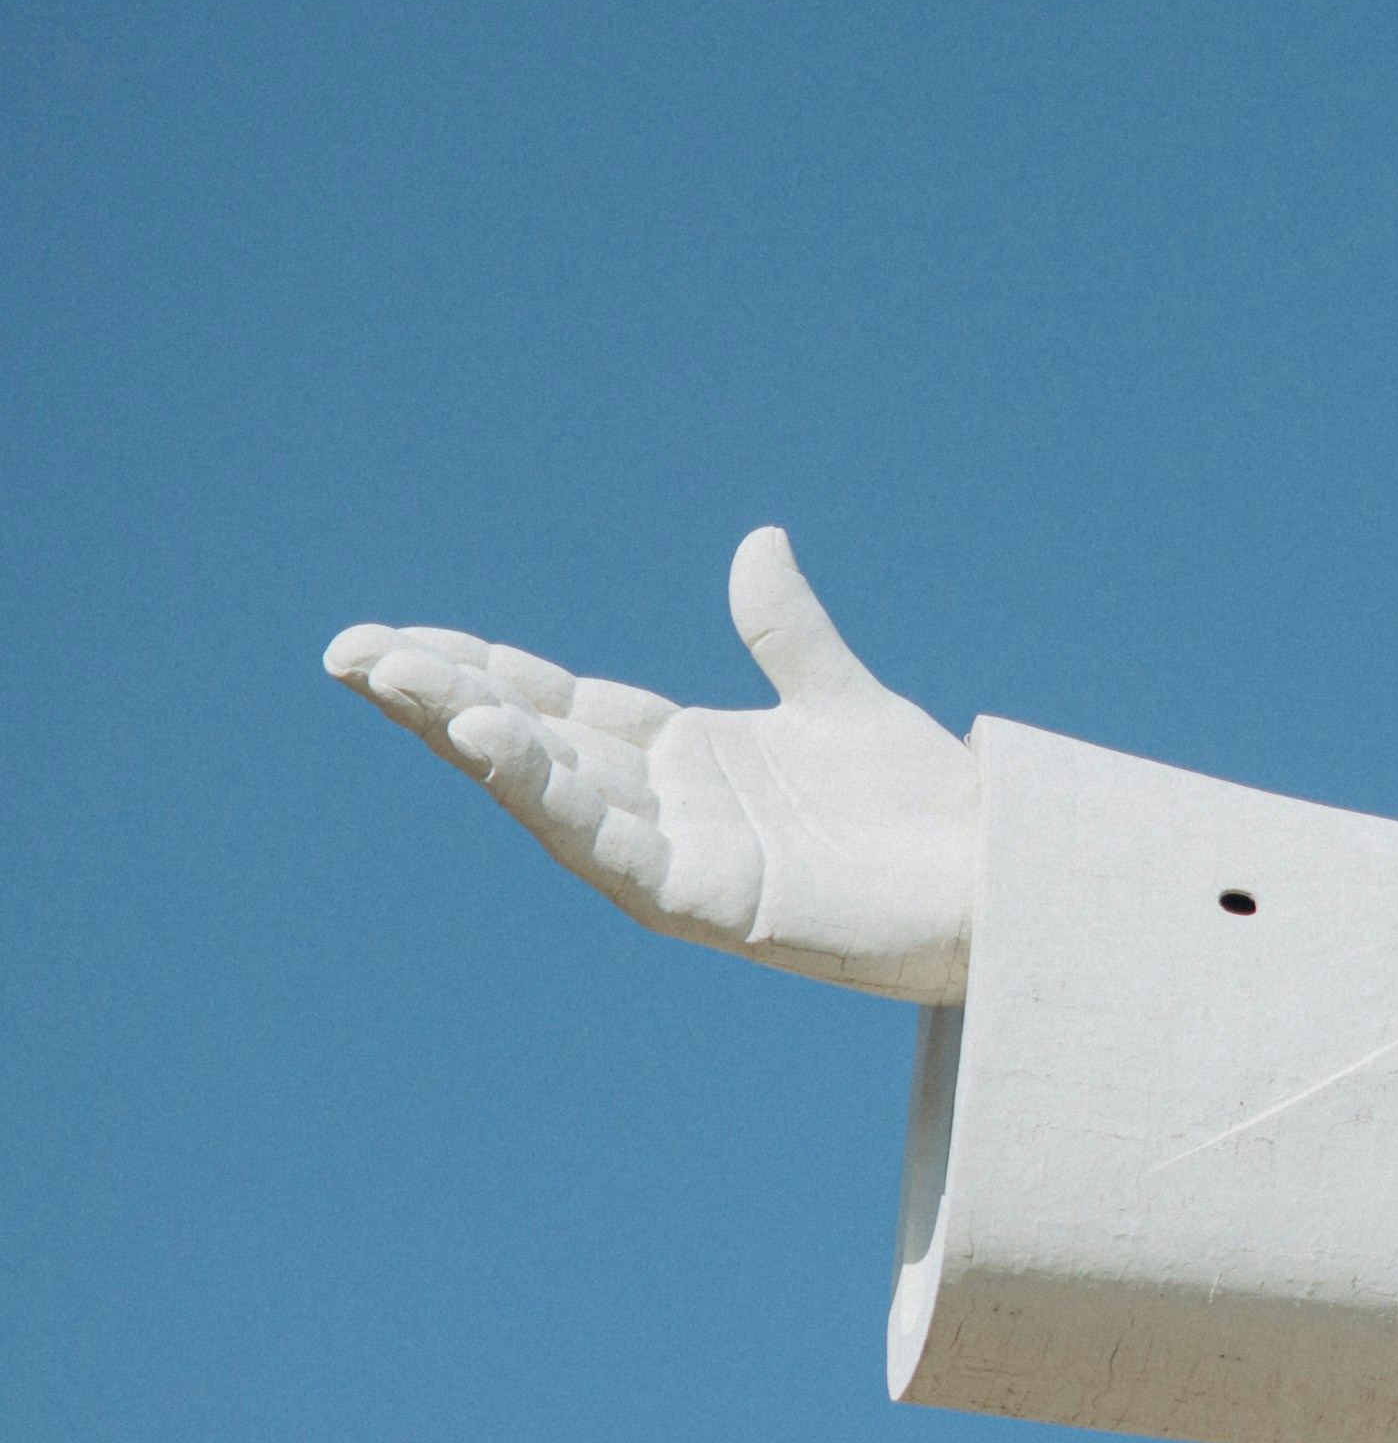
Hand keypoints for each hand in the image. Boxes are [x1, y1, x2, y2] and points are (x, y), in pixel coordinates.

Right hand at [324, 528, 980, 1003]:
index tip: (394, 635)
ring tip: (399, 684)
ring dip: (475, 740)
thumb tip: (759, 541)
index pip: (558, 702)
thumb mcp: (842, 700)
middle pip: (530, 741)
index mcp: (684, 755)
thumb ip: (787, 629)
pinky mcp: (707, 901)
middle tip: (349, 652)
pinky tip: (494, 739)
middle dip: (439, 696)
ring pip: (550, 793)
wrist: (1002, 878)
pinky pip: (610, 846)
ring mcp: (679, 856)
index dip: (479, 667)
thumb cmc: (926, 807)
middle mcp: (665, 806)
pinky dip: (550, 796)